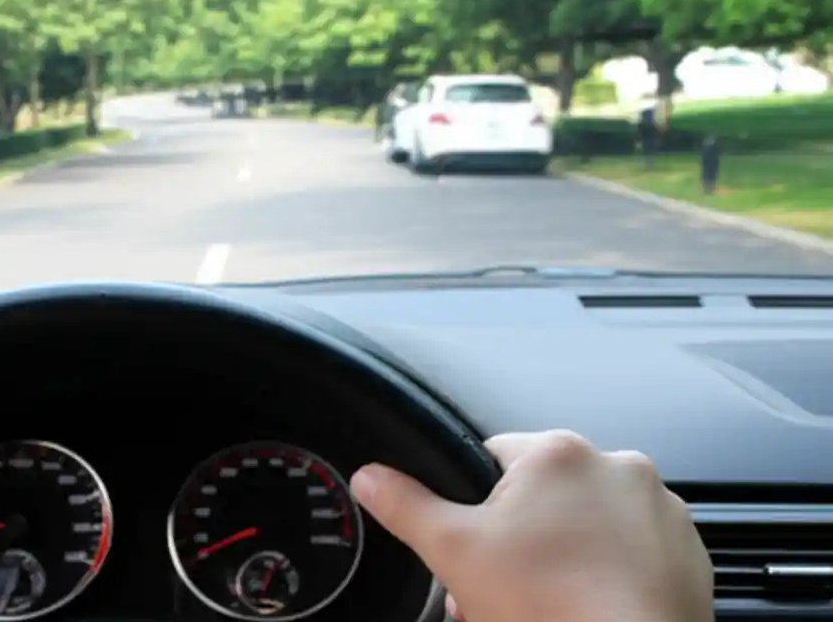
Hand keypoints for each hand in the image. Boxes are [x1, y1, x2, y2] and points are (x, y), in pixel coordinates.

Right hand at [351, 430, 711, 621]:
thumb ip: (406, 505)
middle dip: (523, 534)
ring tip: (554, 598)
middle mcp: (617, 466)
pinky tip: (592, 604)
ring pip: (592, 521)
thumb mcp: (453, 551)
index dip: (477, 504)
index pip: (494, 456)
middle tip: (509, 582)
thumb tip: (371, 477)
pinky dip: (615, 571)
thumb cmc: (550, 605)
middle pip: (545, 493)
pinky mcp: (688, 550)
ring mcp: (660, 509)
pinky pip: (636, 550)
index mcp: (557, 452)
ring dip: (571, 550)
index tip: (480, 543)